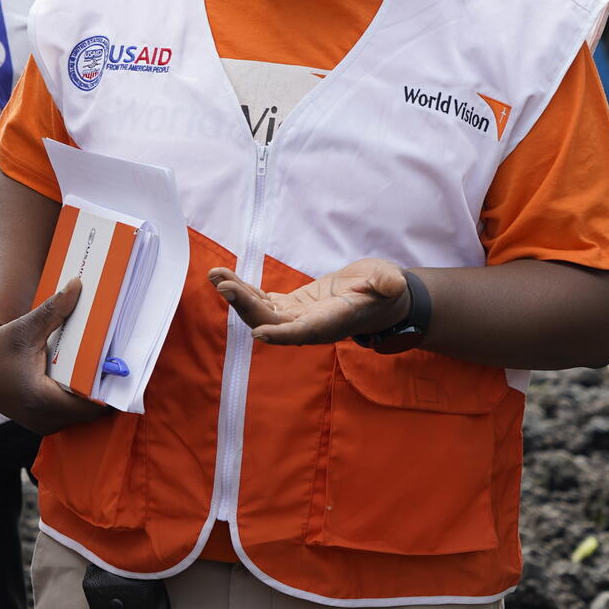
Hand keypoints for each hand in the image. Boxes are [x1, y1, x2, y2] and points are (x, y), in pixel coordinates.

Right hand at [0, 277, 110, 434]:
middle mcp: (42, 419)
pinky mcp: (42, 425)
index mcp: (40, 398)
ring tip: (108, 372)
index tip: (123, 369)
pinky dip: (83, 402)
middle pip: (90, 412)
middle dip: (105, 391)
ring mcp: (42, 425)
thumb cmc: (0, 344)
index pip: (90, 403)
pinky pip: (73, 417)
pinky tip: (91, 381)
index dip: (109, 387)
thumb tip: (77, 284)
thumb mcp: (26, 327)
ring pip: (83, 417)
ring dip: (95, 398)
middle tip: (121, 367)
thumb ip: (54, 309)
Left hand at [207, 258, 411, 345]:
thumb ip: (388, 283)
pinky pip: (261, 301)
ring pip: (261, 312)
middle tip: (224, 284)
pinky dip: (242, 289)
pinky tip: (223, 277)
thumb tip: (392, 285)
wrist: (377, 296)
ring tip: (215, 275)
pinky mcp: (289, 307)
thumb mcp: (390, 281)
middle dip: (246, 306)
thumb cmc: (385, 289)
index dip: (281, 334)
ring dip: (237, 296)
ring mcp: (296, 317)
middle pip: (272, 322)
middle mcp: (309, 325)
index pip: (303, 332)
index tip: (258, 332)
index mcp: (332, 322)